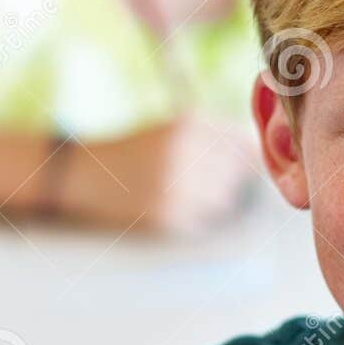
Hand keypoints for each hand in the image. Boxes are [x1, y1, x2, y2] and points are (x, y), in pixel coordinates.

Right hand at [56, 115, 259, 234]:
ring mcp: (176, 186)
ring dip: (211, 201)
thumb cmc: (135, 152)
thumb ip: (215, 139)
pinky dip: (192, 217)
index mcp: (188, 123)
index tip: (234, 165)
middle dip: (225, 180)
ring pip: (224, 200)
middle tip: (194, 179)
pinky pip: (202, 221)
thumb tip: (261, 160)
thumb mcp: (172, 130)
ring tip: (180, 192)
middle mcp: (185, 152)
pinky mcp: (168, 217)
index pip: (243, 144)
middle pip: (236, 175)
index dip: (243, 158)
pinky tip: (168, 206)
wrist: (82, 175)